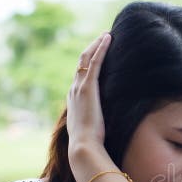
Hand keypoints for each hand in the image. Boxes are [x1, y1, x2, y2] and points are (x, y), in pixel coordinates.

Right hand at [66, 32, 111, 152]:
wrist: (83, 146)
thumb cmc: (89, 143)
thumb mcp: (92, 129)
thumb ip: (95, 122)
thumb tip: (105, 125)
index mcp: (74, 99)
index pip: (80, 76)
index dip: (87, 64)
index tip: (96, 56)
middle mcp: (73, 90)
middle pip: (81, 63)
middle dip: (91, 49)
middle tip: (102, 39)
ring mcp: (79, 87)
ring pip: (86, 58)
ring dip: (96, 45)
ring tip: (106, 35)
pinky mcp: (88, 87)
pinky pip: (95, 62)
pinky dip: (101, 48)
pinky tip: (108, 38)